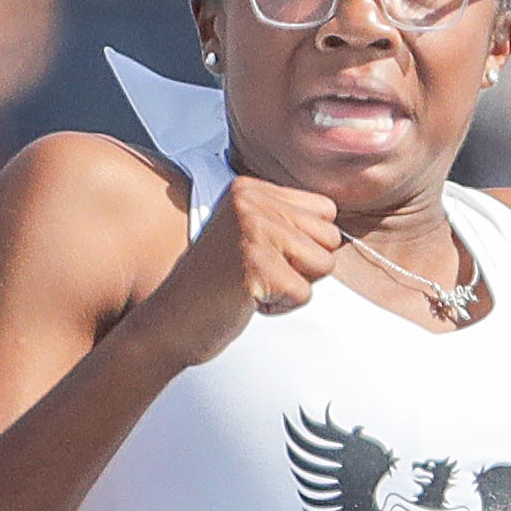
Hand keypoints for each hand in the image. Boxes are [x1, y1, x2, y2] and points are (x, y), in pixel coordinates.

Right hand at [129, 175, 341, 369]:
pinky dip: (280, 307)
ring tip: (255, 286)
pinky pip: (304, 293)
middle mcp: (252, 202)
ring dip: (294, 287)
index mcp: (250, 188)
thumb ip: (286, 223)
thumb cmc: (216, 287)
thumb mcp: (249, 237)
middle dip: (304, 267)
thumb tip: (339, 232)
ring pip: (323, 264)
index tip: (267, 257)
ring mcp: (253, 232)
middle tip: (260, 275)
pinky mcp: (255, 267)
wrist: (171, 322)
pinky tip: (249, 301)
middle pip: (329, 237)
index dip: (307, 243)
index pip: (325, 210)